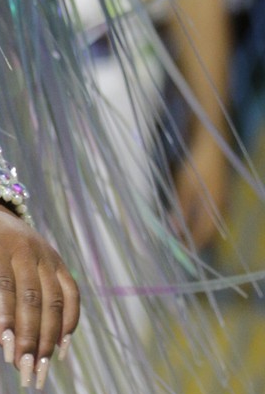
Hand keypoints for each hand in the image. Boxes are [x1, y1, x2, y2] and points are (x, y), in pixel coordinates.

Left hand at [0, 199, 79, 389]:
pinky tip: (60, 351)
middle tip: (26, 373)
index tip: (7, 353)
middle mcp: (23, 246)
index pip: (2, 285)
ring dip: (50, 338)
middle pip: (32, 298)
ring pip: (55, 300)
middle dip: (30, 338)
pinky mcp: (57, 262)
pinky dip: (69, 323)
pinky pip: (70, 294)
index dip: (6, 319)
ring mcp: (44, 253)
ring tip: (41, 371)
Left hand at [174, 132, 230, 255]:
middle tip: (176, 244)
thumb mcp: (185, 186)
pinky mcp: (215, 190)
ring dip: (194, 228)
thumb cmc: (197, 164)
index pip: (203, 234)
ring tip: (178, 233)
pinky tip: (187, 214)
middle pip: (206, 229)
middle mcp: (219, 206)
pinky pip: (207, 211)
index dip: (191, 245)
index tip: (178, 252)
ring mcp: (219, 197)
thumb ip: (180, 208)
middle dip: (192, 238)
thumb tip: (174, 230)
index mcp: (214, 208)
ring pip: (206, 220)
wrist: (210, 141)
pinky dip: (197, 217)